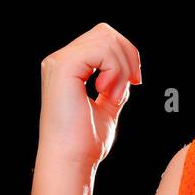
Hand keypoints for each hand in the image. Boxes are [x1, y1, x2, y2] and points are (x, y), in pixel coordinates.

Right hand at [38, 22, 141, 168]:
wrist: (70, 161)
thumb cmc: (85, 143)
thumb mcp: (107, 109)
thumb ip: (114, 88)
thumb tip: (127, 73)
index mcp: (67, 68)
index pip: (102, 39)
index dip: (126, 54)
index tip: (135, 81)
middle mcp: (59, 60)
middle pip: (105, 33)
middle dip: (128, 56)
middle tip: (132, 84)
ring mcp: (59, 62)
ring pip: (106, 40)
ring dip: (121, 68)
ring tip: (114, 95)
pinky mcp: (64, 68)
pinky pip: (101, 51)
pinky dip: (114, 71)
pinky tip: (107, 92)